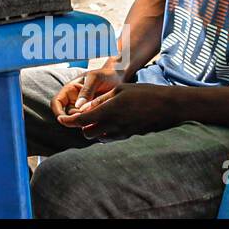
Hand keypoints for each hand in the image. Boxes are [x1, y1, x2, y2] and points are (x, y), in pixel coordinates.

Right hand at [51, 64, 127, 121]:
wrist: (120, 77)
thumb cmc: (106, 74)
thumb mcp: (95, 78)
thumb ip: (86, 90)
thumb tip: (78, 106)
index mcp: (70, 89)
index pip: (57, 102)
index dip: (57, 112)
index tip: (64, 120)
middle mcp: (75, 100)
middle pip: (67, 115)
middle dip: (75, 119)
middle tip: (89, 116)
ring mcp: (84, 108)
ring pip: (78, 120)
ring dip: (85, 122)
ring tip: (98, 116)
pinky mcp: (93, 114)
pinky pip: (89, 122)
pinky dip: (92, 124)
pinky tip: (102, 121)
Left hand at [58, 84, 176, 140]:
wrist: (168, 106)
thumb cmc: (144, 93)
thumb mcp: (120, 90)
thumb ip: (101, 100)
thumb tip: (85, 107)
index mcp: (109, 111)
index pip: (81, 121)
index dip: (68, 121)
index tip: (61, 119)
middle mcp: (114, 125)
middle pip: (87, 133)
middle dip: (82, 126)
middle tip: (84, 115)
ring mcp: (122, 133)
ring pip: (99, 138)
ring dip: (94, 130)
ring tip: (98, 117)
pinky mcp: (130, 137)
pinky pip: (111, 139)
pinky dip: (106, 133)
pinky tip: (110, 122)